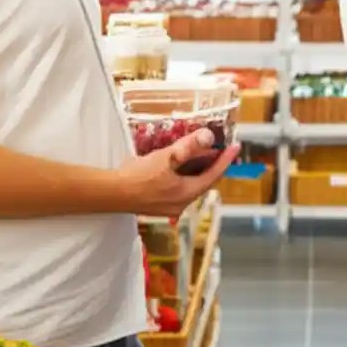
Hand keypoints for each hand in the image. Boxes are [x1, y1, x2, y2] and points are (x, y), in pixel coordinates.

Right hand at [118, 128, 239, 216]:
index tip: (235, 147)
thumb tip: (208, 137)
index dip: (225, 160)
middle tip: (218, 151)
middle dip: (211, 166)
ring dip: (196, 172)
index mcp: (187, 193)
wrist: (111, 194)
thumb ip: (188, 147)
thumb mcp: (166, 158)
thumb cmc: (138, 176)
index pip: (213, 175)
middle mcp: (181, 205)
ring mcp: (169, 208)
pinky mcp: (157, 207)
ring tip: (199, 157)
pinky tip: (176, 169)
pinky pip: (177, 191)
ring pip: (190, 188)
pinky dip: (183, 178)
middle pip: (203, 183)